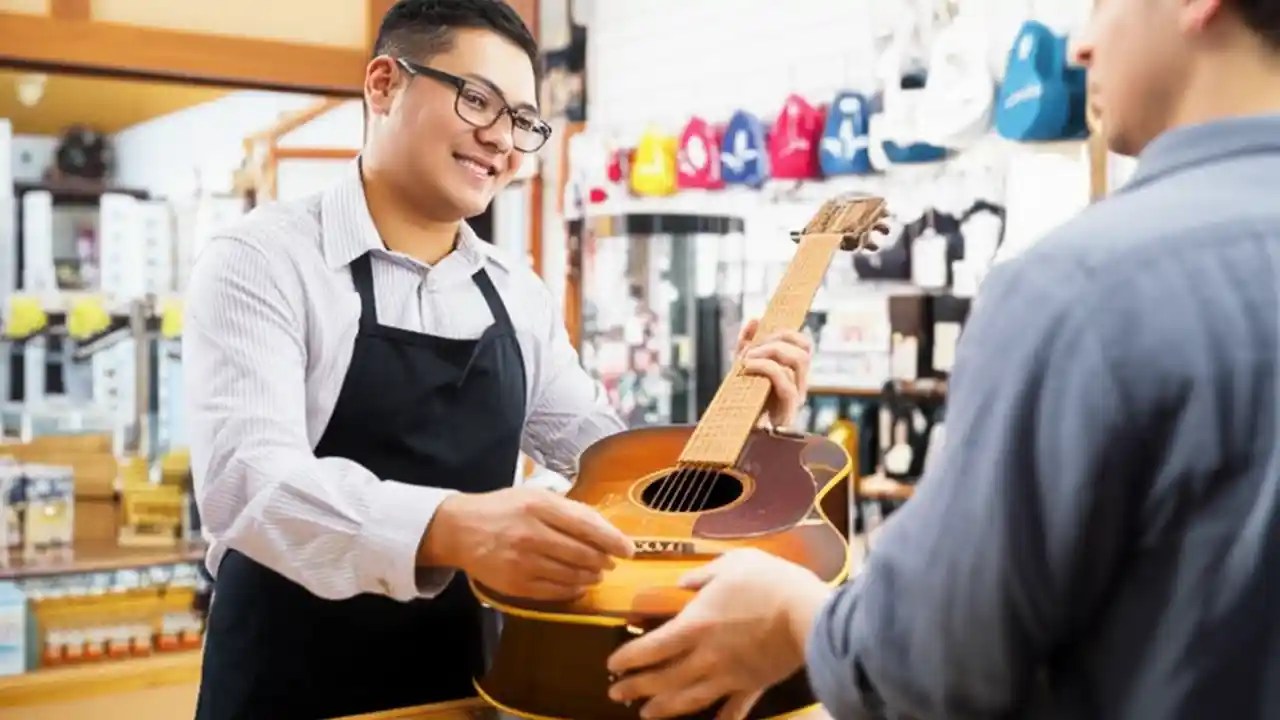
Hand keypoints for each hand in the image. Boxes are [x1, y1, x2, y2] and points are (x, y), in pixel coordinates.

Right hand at [419, 487, 633, 600]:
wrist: (460, 530)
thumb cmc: (503, 508)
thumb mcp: (535, 496)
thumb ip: (568, 509)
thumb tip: (605, 529)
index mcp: (539, 506)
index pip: (587, 525)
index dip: (613, 540)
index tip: (629, 549)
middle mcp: (532, 534)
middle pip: (583, 554)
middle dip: (604, 561)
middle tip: (611, 562)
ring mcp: (522, 562)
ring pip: (571, 575)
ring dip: (591, 576)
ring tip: (596, 573)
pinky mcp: (515, 585)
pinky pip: (554, 592)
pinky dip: (573, 589)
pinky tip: (579, 584)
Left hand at [606, 549, 831, 719]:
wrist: (807, 614)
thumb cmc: (770, 582)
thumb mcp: (733, 563)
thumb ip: (703, 575)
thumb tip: (683, 583)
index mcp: (695, 624)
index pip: (651, 647)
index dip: (628, 658)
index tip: (613, 664)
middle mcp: (705, 656)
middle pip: (662, 679)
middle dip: (635, 688)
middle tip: (616, 693)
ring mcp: (729, 675)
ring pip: (688, 700)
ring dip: (663, 708)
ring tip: (645, 714)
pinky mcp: (753, 687)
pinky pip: (733, 710)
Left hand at [735, 320, 811, 429]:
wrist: (733, 436)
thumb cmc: (740, 404)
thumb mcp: (742, 369)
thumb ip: (747, 346)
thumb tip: (755, 320)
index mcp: (792, 374)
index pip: (804, 345)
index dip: (787, 332)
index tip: (761, 333)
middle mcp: (799, 386)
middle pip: (803, 350)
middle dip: (777, 339)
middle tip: (751, 348)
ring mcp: (795, 399)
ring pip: (798, 361)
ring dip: (770, 351)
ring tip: (746, 358)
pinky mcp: (787, 413)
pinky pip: (785, 383)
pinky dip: (766, 368)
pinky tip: (747, 367)